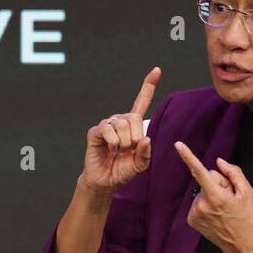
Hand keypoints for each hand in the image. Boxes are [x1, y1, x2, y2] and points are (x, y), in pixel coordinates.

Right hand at [81, 66, 160, 193]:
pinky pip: (107, 129)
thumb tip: (145, 139)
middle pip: (134, 117)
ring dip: (123, 142)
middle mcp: (119, 121)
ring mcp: (107, 125)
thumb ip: (145, 154)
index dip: (148, 86)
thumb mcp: (139, 165)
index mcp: (132, 126)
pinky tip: (110, 148)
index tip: (157, 70)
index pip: (141, 102)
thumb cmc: (122, 171)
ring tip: (118, 151)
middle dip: (135, 137)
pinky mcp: (95, 132)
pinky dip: (113, 141)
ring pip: (122, 123)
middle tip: (129, 149)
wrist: (105, 182)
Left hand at [174, 141, 252, 252]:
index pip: (199, 171)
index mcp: (215, 196)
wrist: (242, 246)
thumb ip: (233, 173)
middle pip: (207, 179)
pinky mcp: (192, 220)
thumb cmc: (247, 219)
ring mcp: (195, 213)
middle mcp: (201, 204)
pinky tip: (217, 215)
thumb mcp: (247, 192)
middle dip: (219, 184)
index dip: (188, 156)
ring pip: (203, 191)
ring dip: (213, 196)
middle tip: (231, 200)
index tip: (178, 144)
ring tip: (225, 210)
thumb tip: (218, 162)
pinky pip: (199, 202)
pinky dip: (207, 204)